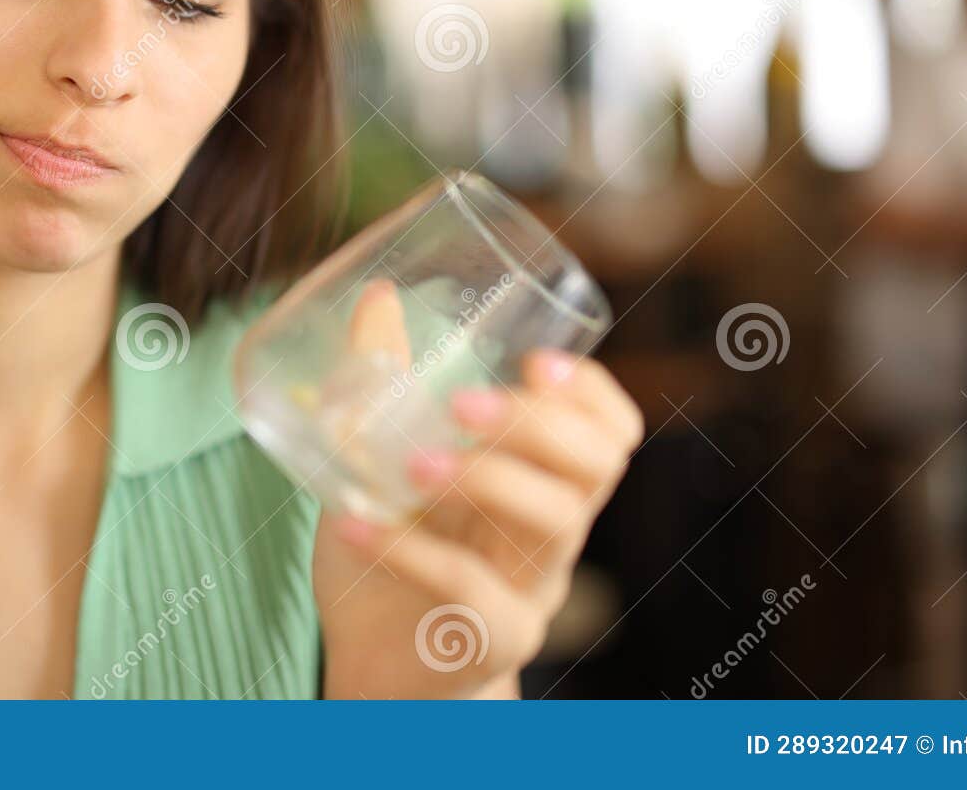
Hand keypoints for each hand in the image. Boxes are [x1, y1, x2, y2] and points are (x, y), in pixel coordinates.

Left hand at [312, 279, 642, 698]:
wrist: (369, 668)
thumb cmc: (388, 553)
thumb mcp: (379, 463)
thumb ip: (381, 392)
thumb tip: (374, 298)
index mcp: (539, 483)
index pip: (608, 431)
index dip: (589, 391)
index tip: (535, 361)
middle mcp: (550, 533)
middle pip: (598, 465)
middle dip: (540, 421)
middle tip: (464, 404)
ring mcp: (531, 588)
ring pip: (558, 521)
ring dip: (488, 477)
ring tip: (413, 465)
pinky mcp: (495, 638)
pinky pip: (476, 590)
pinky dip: (413, 550)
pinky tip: (357, 525)